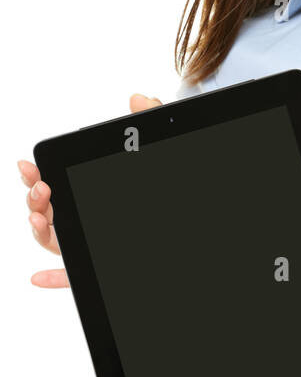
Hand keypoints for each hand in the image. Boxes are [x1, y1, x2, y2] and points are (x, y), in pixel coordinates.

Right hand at [20, 94, 161, 287]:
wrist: (196, 223)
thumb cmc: (168, 183)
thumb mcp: (156, 149)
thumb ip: (148, 120)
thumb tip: (137, 98)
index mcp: (86, 188)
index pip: (53, 182)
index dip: (34, 176)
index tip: (28, 166)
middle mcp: (84, 216)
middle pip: (47, 211)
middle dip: (35, 198)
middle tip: (42, 188)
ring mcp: (90, 242)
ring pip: (53, 241)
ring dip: (39, 229)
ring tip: (40, 217)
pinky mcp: (99, 265)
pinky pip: (73, 275)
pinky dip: (56, 277)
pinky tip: (39, 277)